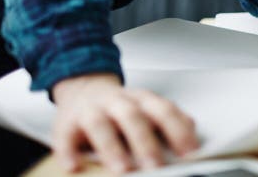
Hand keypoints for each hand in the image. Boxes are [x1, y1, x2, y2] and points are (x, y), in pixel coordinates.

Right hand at [51, 73, 198, 173]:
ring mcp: (91, 110)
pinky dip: (69, 151)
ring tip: (122, 169)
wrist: (84, 89)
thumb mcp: (147, 107)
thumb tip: (192, 129)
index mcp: (142, 99)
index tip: (190, 153)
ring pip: (101, 125)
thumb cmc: (120, 107)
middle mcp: (118, 102)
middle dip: (146, 143)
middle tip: (157, 166)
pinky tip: (75, 166)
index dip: (178, 131)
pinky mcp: (66, 123)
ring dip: (112, 148)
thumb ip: (168, 118)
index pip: (164, 111)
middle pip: (134, 117)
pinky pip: (65, 137)